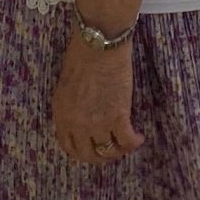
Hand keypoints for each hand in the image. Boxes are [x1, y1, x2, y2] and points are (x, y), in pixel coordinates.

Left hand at [51, 32, 142, 164]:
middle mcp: (77, 124)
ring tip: (126, 142)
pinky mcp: (118, 117)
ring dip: (119, 150)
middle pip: (88, 154)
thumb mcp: (66, 86)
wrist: (99, 44)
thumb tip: (81, 121)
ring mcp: (97, 123)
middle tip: (111, 149)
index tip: (92, 149)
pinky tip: (138, 137)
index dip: (81, 152)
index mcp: (61, 114)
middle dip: (101, 156)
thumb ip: (70, 107)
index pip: (68, 146)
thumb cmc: (82, 55)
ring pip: (109, 151)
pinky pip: (126, 142)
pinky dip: (134, 142)